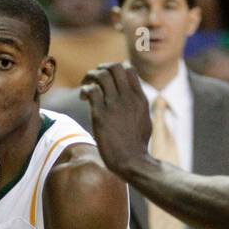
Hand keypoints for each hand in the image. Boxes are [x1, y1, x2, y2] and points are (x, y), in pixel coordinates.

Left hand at [80, 63, 152, 177]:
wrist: (131, 161)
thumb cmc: (137, 146)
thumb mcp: (145, 121)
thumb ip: (139, 106)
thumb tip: (136, 99)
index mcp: (139, 98)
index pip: (128, 69)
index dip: (114, 69)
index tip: (107, 80)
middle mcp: (127, 98)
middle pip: (114, 67)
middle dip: (100, 69)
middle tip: (93, 80)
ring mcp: (114, 105)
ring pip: (101, 75)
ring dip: (89, 78)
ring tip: (85, 89)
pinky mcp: (101, 115)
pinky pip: (91, 90)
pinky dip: (85, 90)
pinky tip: (83, 98)